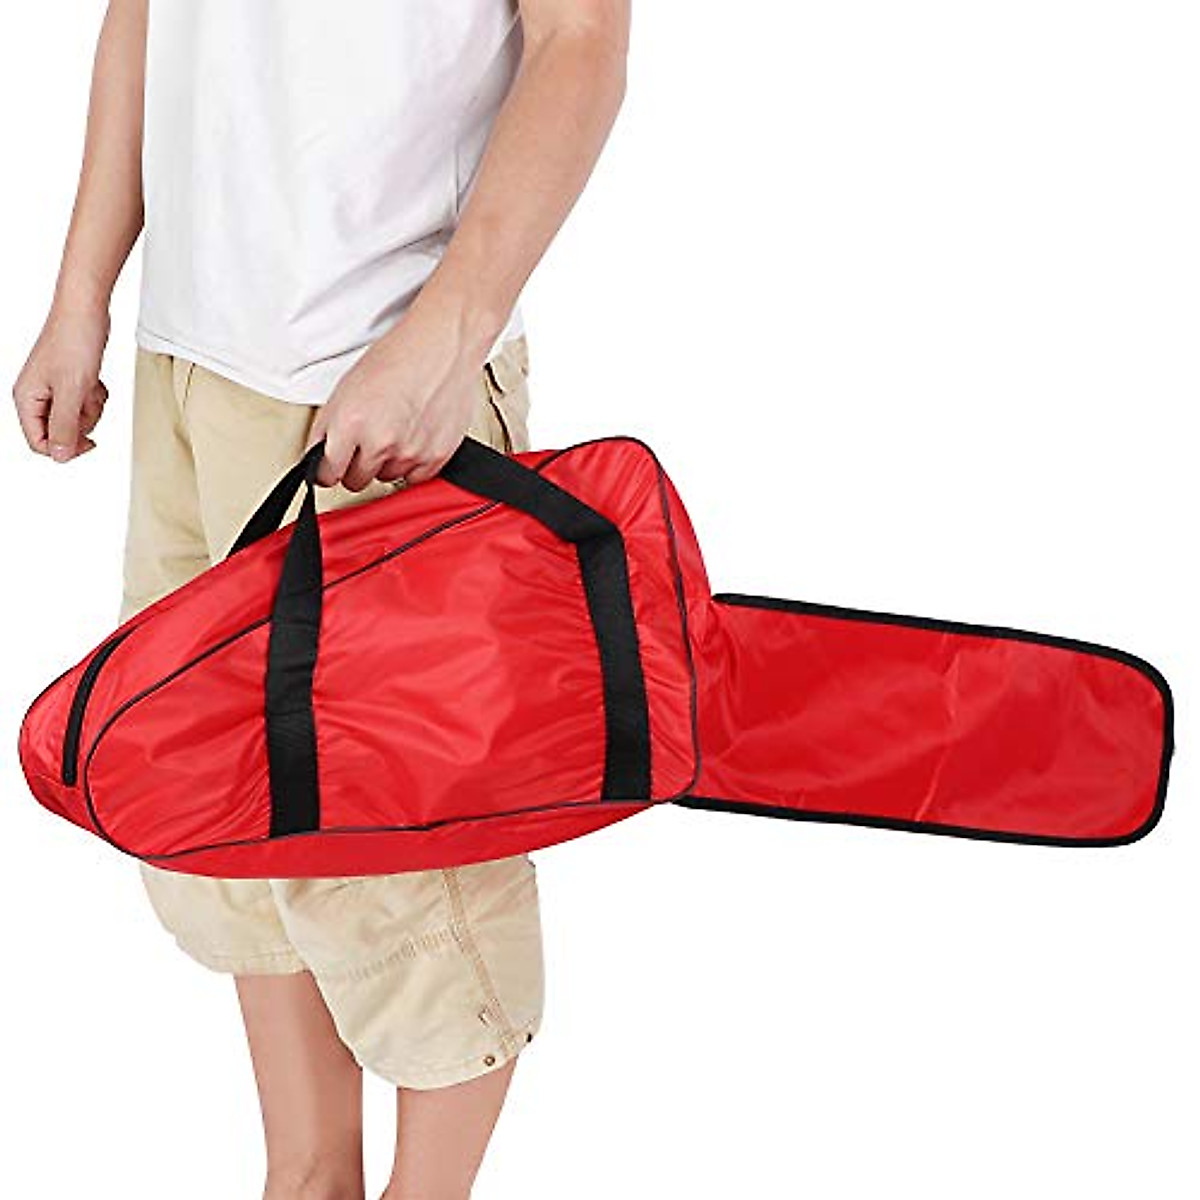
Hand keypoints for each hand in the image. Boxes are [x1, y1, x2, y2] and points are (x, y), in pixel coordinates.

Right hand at [13, 304, 110, 461]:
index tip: (88, 442)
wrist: (86, 310)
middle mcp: (36, 395)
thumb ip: (65, 426)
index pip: (39, 443)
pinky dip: (93, 396)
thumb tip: (61, 456)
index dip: (65, 448)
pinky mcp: (69, 380)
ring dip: (90, 408)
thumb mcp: (72, 391)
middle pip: (60, 432)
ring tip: (91, 388)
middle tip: (88, 404)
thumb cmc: (75, 341)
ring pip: (75, 418)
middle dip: (81, 422)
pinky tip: (95, 381)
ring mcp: (53, 387)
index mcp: (26, 398)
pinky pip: (83, 403)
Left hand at [309, 298, 488, 491]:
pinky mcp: (436, 456)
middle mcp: (380, 441)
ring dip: (385, 462)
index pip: (327, 473)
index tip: (329, 469)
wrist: (443, 345)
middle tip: (363, 444)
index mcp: (351, 422)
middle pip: (355, 481)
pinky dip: (411, 464)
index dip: (326, 471)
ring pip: (385, 478)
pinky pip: (414, 478)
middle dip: (355, 465)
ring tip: (394, 430)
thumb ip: (330, 425)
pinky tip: (411, 438)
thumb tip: (320, 453)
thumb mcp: (348, 385)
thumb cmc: (399, 357)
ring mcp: (410, 452)